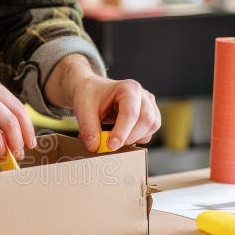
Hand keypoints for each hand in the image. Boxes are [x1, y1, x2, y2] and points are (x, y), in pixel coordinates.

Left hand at [44, 54, 160, 151]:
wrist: (93, 92)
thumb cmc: (91, 95)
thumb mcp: (84, 109)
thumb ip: (88, 128)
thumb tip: (95, 146)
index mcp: (128, 88)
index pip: (131, 112)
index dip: (122, 132)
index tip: (110, 145)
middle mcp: (143, 96)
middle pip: (146, 120)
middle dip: (128, 137)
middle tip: (109, 144)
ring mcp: (149, 106)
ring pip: (151, 127)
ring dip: (132, 139)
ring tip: (112, 137)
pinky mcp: (150, 117)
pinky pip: (148, 133)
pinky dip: (135, 139)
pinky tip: (121, 135)